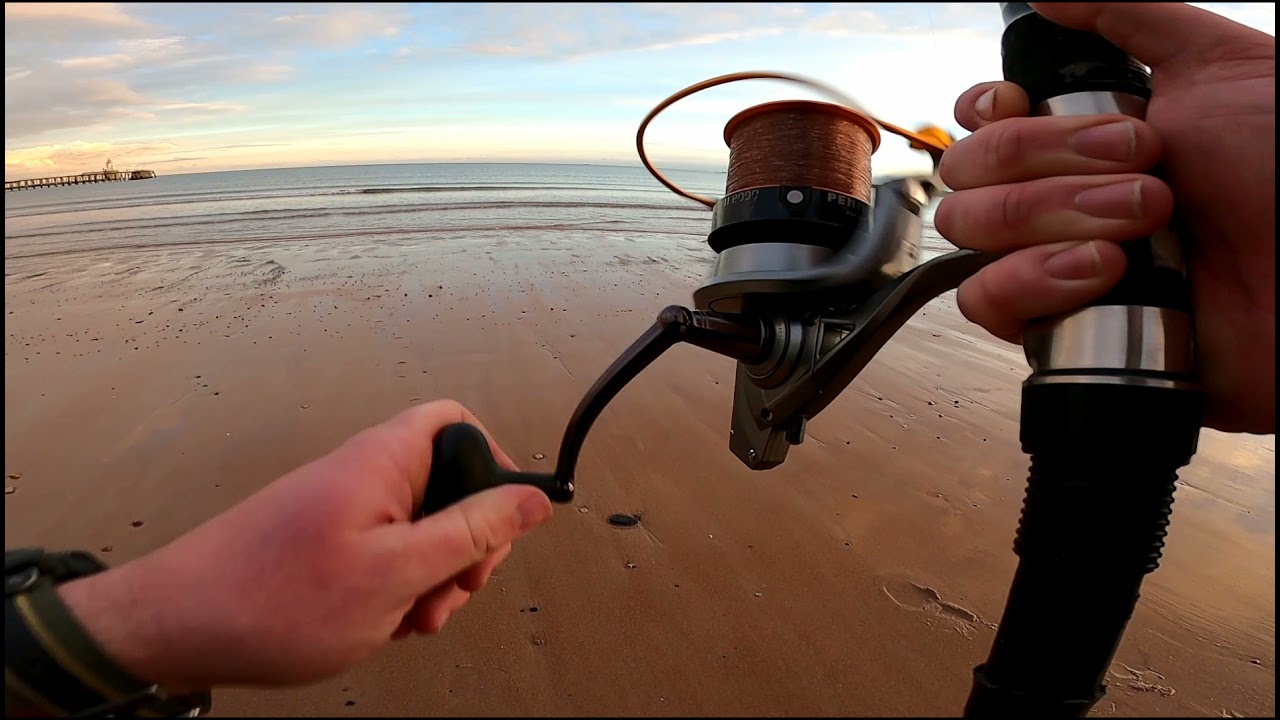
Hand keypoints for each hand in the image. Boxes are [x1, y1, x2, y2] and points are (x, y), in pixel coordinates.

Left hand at [57, 400, 553, 688]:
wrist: (175, 628)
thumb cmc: (274, 600)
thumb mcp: (398, 572)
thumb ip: (472, 532)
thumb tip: (532, 499)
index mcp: (384, 460)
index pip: (459, 424)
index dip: (493, 466)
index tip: (502, 523)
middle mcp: (366, 474)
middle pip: (450, 485)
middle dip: (466, 544)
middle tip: (453, 590)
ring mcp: (346, 510)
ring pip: (422, 531)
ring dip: (432, 579)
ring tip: (411, 620)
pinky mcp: (328, 544)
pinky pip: (387, 556)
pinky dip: (398, 591)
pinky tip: (384, 624)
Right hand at [934, 2, 1274, 433]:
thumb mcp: (1219, 68)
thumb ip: (1130, 17)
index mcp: (1084, 140)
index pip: (983, 122)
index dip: (991, 112)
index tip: (1024, 103)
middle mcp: (1057, 198)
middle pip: (968, 170)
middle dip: (1048, 159)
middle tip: (1145, 164)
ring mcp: (1050, 263)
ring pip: (971, 230)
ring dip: (1051, 215)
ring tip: (1144, 224)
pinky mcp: (1056, 328)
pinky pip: (986, 302)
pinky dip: (1031, 280)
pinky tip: (1102, 273)